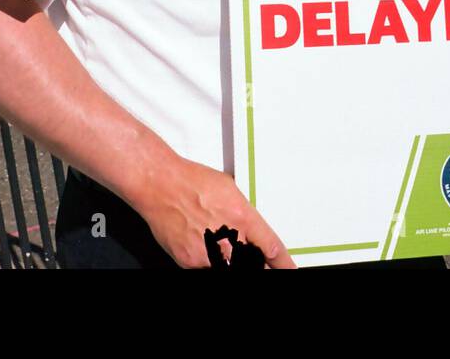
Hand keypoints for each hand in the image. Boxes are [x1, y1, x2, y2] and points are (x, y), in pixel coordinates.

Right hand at [132, 156, 294, 268]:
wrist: (160, 185)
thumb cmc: (190, 181)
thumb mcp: (228, 189)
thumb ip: (242, 212)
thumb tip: (249, 224)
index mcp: (242, 216)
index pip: (271, 247)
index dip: (283, 263)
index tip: (288, 269)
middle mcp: (228, 237)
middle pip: (251, 262)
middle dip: (251, 257)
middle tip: (237, 245)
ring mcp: (208, 252)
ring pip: (228, 266)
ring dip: (227, 257)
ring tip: (212, 236)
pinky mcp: (190, 261)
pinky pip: (206, 267)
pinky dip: (206, 259)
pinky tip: (197, 239)